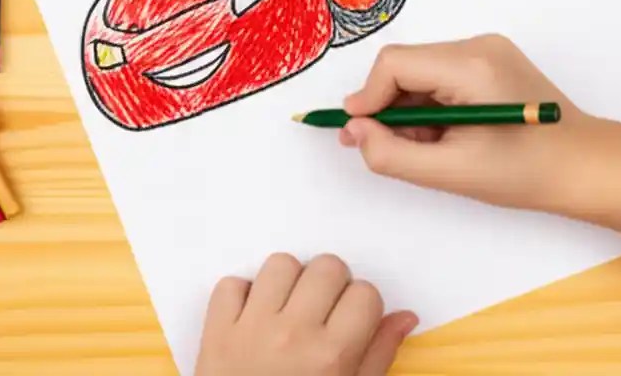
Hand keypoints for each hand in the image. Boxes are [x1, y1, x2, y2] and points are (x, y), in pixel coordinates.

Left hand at [196, 253, 416, 375]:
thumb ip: (378, 354)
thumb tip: (404, 317)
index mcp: (332, 356)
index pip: (366, 293)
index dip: (363, 304)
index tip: (353, 319)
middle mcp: (293, 336)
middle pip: (327, 267)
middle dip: (332, 284)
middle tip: (324, 311)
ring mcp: (251, 329)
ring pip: (281, 264)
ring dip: (288, 281)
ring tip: (288, 309)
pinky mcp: (216, 330)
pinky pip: (231, 284)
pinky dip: (243, 295)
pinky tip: (254, 317)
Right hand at [340, 34, 607, 212]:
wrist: (585, 167)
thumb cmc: (526, 172)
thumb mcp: (452, 171)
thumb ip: (393, 154)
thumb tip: (355, 131)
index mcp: (472, 65)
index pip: (395, 64)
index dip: (367, 98)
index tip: (356, 135)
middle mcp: (479, 46)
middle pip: (406, 66)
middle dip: (387, 107)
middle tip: (380, 149)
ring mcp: (488, 51)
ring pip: (421, 73)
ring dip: (408, 111)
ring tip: (423, 151)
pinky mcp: (492, 63)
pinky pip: (441, 77)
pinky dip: (430, 107)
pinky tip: (442, 139)